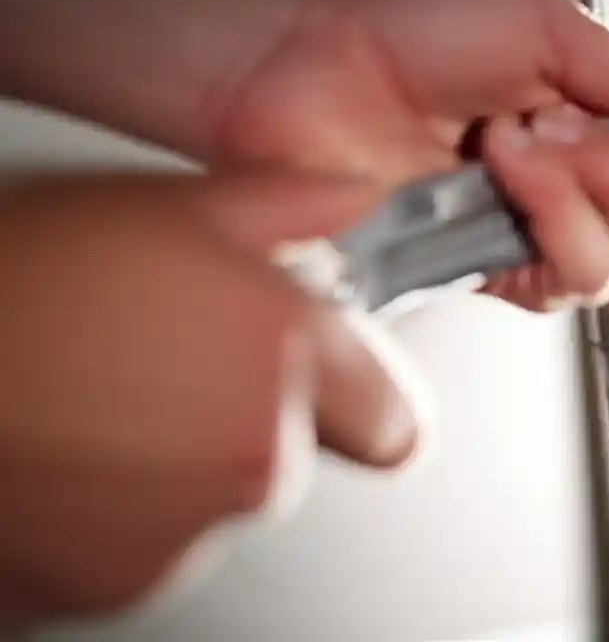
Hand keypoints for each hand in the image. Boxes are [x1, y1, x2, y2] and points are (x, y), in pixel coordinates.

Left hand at [0, 0, 608, 308]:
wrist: (289, 48)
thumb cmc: (388, 13)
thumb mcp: (540, 21)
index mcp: (592, 122)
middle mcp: (569, 189)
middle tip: (602, 135)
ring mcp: (525, 234)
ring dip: (598, 197)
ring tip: (530, 134)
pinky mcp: (480, 270)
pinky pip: (562, 283)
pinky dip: (554, 220)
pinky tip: (506, 165)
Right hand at [0, 172, 415, 623]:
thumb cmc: (10, 289)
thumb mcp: (159, 206)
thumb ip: (286, 206)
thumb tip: (351, 198)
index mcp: (282, 360)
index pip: (395, 415)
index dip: (366, 393)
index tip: (339, 378)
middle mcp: (253, 456)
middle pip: (300, 450)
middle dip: (256, 410)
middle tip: (173, 360)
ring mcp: (186, 532)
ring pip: (221, 496)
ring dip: (181, 457)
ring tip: (100, 396)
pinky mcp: (119, 584)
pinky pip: (152, 543)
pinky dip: (122, 507)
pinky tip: (71, 447)